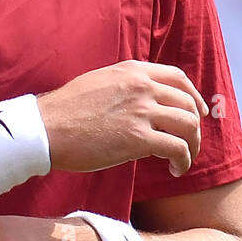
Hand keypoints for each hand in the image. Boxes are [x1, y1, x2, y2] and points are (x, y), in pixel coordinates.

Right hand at [38, 60, 208, 176]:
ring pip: (188, 126)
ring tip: (183, 160)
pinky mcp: (138, 138)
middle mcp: (142, 87)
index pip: (178, 78)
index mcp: (132, 71)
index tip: (196, 112)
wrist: (45, 129)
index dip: (193, 97)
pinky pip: (177, 148)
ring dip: (192, 145)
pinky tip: (174, 169)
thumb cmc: (64, 111)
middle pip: (187, 104)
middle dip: (195, 126)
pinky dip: (182, 161)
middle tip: (190, 143)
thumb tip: (140, 104)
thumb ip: (124, 87)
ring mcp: (142, 111)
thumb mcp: (99, 83)